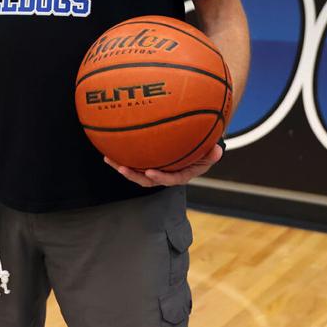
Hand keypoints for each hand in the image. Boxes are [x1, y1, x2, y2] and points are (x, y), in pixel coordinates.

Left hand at [104, 144, 221, 186]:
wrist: (195, 146)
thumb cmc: (203, 149)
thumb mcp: (211, 152)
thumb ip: (213, 153)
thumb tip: (218, 151)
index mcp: (182, 175)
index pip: (171, 179)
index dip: (160, 178)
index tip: (150, 172)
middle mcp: (166, 174)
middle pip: (148, 180)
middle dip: (134, 176)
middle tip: (123, 169)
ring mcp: (156, 169)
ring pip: (137, 172)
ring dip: (123, 167)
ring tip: (109, 159)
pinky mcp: (148, 162)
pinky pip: (135, 161)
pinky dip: (123, 156)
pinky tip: (110, 148)